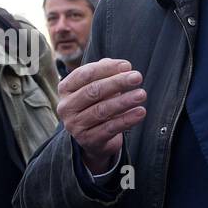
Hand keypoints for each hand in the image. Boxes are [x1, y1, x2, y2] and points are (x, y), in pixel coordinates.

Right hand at [57, 59, 147, 173]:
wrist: (94, 138)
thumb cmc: (97, 104)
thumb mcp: (98, 86)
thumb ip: (107, 72)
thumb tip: (124, 66)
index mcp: (66, 89)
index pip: (84, 74)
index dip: (106, 69)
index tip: (127, 66)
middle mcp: (66, 107)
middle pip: (93, 91)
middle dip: (117, 82)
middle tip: (137, 77)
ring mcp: (75, 126)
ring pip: (102, 110)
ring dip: (124, 101)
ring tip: (142, 94)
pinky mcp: (89, 140)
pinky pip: (110, 128)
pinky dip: (127, 119)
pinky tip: (140, 112)